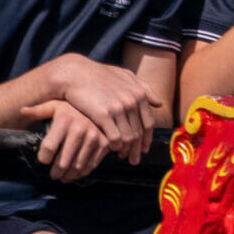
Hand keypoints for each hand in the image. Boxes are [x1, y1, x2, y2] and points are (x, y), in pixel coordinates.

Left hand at [20, 99, 112, 181]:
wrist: (99, 104)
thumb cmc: (72, 108)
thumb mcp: (54, 105)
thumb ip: (39, 110)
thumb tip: (22, 111)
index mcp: (64, 119)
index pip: (48, 148)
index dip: (43, 158)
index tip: (43, 161)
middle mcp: (80, 128)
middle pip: (62, 161)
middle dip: (55, 172)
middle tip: (53, 175)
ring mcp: (94, 137)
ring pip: (77, 166)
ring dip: (69, 175)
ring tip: (63, 177)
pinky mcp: (104, 144)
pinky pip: (91, 165)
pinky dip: (82, 173)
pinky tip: (76, 173)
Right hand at [46, 54, 164, 161]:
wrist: (75, 74)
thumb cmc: (98, 75)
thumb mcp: (124, 76)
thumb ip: (143, 88)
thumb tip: (159, 103)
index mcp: (138, 93)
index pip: (148, 123)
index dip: (147, 139)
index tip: (144, 149)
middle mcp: (132, 101)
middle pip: (139, 133)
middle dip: (137, 149)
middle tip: (134, 160)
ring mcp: (118, 108)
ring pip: (129, 138)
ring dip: (126, 150)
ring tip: (121, 156)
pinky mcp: (104, 115)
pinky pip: (115, 138)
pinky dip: (115, 147)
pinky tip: (111, 150)